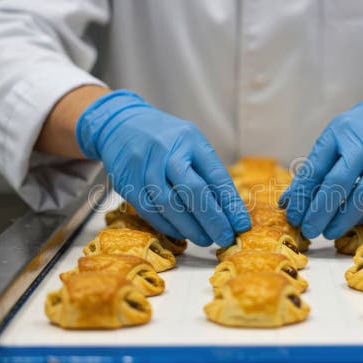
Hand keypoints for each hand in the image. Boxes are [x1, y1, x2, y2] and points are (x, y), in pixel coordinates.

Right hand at [77, 90, 249, 245]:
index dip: (231, 204)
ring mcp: (145, 165)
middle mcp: (168, 150)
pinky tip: (182, 233)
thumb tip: (229, 212)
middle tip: (225, 238)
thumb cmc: (166, 140)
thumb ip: (206, 173)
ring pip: (170, 204)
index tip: (242, 226)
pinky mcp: (127, 181)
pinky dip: (168, 226)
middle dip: (212, 220)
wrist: (120, 123)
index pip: (216, 176)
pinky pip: (150, 211)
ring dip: (190, 227)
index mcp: (191, 140)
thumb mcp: (190, 144)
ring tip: (205, 239)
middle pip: (193, 190)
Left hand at [281, 86, 362, 239]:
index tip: (294, 217)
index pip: (316, 167)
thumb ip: (312, 172)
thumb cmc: (358, 134)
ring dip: (346, 217)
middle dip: (322, 210)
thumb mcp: (333, 142)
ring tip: (330, 231)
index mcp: (339, 133)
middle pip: (340, 180)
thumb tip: (288, 204)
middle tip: (310, 230)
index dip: (303, 196)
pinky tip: (357, 220)